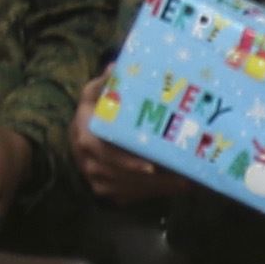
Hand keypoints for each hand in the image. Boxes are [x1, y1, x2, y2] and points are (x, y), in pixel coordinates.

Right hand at [68, 72, 190, 201]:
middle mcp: (90, 162)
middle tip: (183, 177)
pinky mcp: (107, 191)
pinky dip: (153, 193)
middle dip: (154, 180)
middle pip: (123, 176)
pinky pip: (131, 196)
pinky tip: (175, 188)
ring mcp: (97, 180)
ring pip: (129, 189)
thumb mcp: (94, 93)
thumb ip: (105, 83)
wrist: (77, 138)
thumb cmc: (93, 112)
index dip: (128, 162)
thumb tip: (116, 67)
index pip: (106, 154)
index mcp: (86, 136)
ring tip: (187, 183)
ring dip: (158, 189)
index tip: (151, 167)